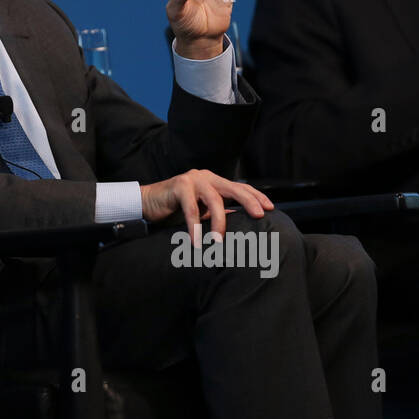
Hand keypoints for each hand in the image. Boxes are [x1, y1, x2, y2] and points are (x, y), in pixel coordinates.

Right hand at [139, 169, 272, 242]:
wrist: (147, 203)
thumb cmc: (175, 209)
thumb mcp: (201, 211)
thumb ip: (218, 212)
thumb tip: (240, 223)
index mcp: (214, 181)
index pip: (240, 187)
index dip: (255, 196)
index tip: (270, 208)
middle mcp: (205, 177)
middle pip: (233, 188)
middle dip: (249, 201)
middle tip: (259, 215)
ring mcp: (192, 179)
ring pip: (214, 199)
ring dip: (219, 222)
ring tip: (219, 240)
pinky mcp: (179, 185)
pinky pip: (191, 208)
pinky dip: (194, 226)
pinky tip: (195, 241)